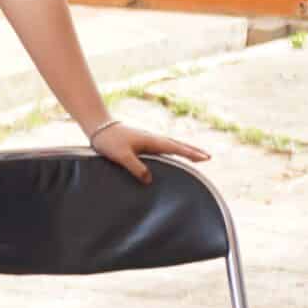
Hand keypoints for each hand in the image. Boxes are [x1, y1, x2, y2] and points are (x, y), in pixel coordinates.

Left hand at [86, 119, 210, 183]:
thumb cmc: (109, 141)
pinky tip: (173, 154)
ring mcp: (148, 139)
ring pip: (171, 145)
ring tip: (196, 156)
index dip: (191, 154)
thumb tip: (149, 180)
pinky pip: (163, 146)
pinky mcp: (143, 141)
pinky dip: (173, 149)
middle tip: (208, 157)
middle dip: (193, 151)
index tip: (205, 158)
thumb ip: (136, 168)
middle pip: (178, 145)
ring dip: (184, 149)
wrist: (99, 127)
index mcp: (152, 141)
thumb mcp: (122, 156)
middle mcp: (153, 138)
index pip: (176, 148)